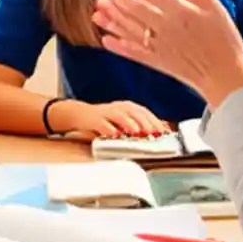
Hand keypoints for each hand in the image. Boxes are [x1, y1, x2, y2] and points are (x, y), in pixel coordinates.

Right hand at [51, 99, 168, 139]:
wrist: (79, 115)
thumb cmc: (104, 120)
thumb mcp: (124, 121)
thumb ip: (140, 125)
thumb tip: (162, 130)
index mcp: (127, 107)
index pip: (143, 112)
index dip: (154, 121)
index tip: (162, 132)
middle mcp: (118, 108)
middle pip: (133, 112)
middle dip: (144, 122)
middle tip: (152, 133)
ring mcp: (105, 112)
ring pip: (119, 115)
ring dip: (129, 124)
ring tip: (136, 132)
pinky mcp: (93, 119)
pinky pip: (102, 123)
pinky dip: (109, 129)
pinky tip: (114, 135)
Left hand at [91, 0, 242, 107]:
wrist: (225, 76)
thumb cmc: (225, 41)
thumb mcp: (218, 11)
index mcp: (183, 13)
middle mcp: (167, 29)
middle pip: (138, 10)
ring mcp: (159, 46)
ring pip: (130, 30)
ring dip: (112, 19)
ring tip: (98, 8)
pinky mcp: (156, 62)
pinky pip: (133, 53)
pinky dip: (118, 46)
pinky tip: (105, 39)